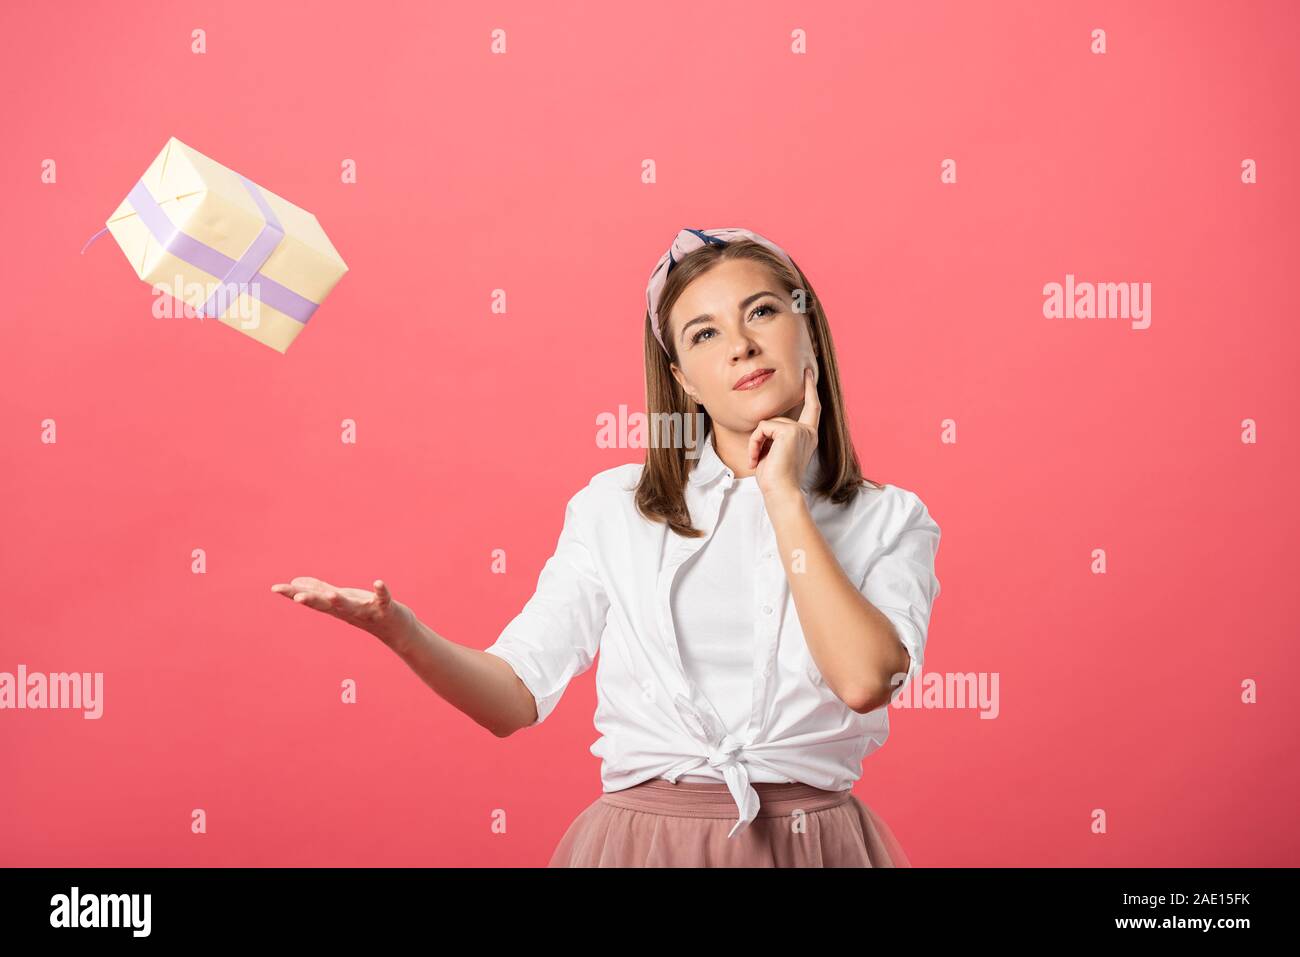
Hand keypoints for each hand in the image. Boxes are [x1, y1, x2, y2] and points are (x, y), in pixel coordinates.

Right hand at [270, 576, 410, 647]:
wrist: (395, 629)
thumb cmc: (364, 611)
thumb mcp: (340, 599)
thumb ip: (318, 590)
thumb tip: (295, 582)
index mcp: (335, 607)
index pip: (311, 599)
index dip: (294, 594)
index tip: (275, 588)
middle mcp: (347, 611)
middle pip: (327, 606)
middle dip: (312, 601)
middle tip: (297, 597)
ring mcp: (366, 610)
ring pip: (351, 606)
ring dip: (341, 601)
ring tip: (332, 594)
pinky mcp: (386, 608)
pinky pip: (383, 599)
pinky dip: (381, 591)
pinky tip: (379, 582)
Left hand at [748, 365, 820, 500]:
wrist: (780, 492)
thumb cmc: (776, 478)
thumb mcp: (776, 451)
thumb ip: (776, 435)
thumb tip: (764, 424)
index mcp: (808, 436)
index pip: (811, 407)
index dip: (810, 389)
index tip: (809, 372)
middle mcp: (808, 431)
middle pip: (775, 419)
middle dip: (760, 437)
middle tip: (757, 459)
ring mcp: (800, 430)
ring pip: (766, 423)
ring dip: (756, 442)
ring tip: (758, 460)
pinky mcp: (790, 432)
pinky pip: (762, 427)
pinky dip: (755, 442)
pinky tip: (757, 458)